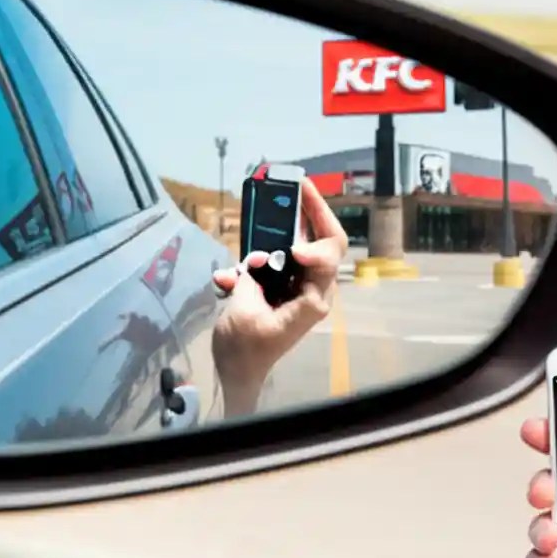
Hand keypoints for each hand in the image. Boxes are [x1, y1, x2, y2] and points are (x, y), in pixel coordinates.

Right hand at [210, 178, 347, 416]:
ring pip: (298, 245)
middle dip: (312, 211)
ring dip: (278, 232)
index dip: (316, 242)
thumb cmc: (245, 349)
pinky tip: (226, 278)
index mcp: (312, 299)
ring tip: (264, 215)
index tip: (292, 247)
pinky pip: (271, 261)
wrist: (234, 372)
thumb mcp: (247, 314)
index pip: (329, 256)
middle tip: (297, 185)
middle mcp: (311, 288)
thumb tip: (258, 259)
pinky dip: (251, 261)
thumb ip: (254, 280)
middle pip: (324, 240)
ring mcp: (295, 286)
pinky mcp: (277, 286)